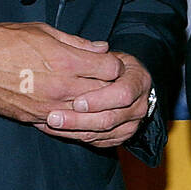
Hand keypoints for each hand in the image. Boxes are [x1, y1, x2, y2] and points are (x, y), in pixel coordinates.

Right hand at [0, 22, 121, 123]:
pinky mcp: (37, 119)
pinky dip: (76, 120)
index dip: (114, 64)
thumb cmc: (4, 42)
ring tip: (95, 98)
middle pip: (105, 94)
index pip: (111, 69)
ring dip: (96, 107)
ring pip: (89, 115)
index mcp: (66, 61)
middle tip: (107, 81)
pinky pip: (67, 126)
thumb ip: (76, 42)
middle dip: (110, 87)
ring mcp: (50, 107)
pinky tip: (77, 113)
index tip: (109, 62)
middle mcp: (62, 87)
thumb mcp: (43, 31)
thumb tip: (101, 48)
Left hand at [39, 52, 153, 147]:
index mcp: (139, 81)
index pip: (123, 94)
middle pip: (110, 119)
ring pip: (100, 133)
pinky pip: (96, 141)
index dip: (99, 99)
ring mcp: (131, 124)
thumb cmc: (110, 64)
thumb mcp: (108, 54)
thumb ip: (100, 54)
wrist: (122, 82)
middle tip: (54, 117)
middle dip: (79, 120)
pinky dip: (73, 136)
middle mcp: (140, 106)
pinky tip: (53, 129)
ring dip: (72, 130)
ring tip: (50, 123)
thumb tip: (100, 48)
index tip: (76, 101)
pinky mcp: (119, 136)